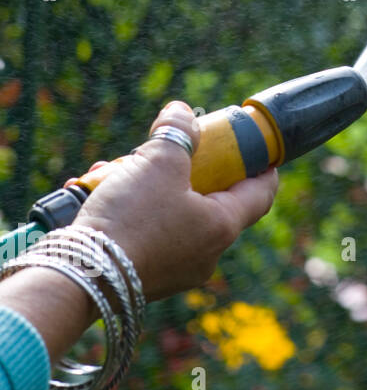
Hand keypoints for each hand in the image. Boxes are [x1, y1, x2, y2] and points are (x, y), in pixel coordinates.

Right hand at [74, 100, 278, 300]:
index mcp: (223, 226)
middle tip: (168, 153)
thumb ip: (176, 132)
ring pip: (173, 215)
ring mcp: (178, 269)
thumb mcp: (159, 161)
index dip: (262, 167)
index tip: (257, 150)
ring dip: (149, 188)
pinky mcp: (147, 277)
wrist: (81, 276)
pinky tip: (101, 193)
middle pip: (212, 200)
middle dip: (187, 170)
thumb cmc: (132, 218)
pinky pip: (149, 235)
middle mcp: (207, 253)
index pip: (260, 192)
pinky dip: (131, 212)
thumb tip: (181, 113)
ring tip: (117, 170)